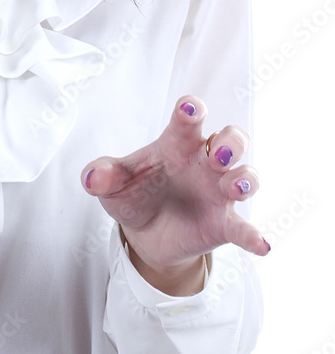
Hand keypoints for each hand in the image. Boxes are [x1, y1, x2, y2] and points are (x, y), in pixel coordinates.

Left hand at [81, 95, 268, 293]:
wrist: (143, 234)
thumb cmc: (134, 192)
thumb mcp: (113, 182)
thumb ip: (102, 174)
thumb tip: (91, 178)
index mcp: (177, 142)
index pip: (189, 118)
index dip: (192, 110)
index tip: (189, 109)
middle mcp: (204, 162)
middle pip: (231, 139)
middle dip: (230, 142)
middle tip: (217, 153)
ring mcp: (217, 192)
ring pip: (245, 176)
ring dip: (245, 178)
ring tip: (235, 186)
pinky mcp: (223, 224)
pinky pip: (242, 228)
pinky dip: (253, 236)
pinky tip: (261, 244)